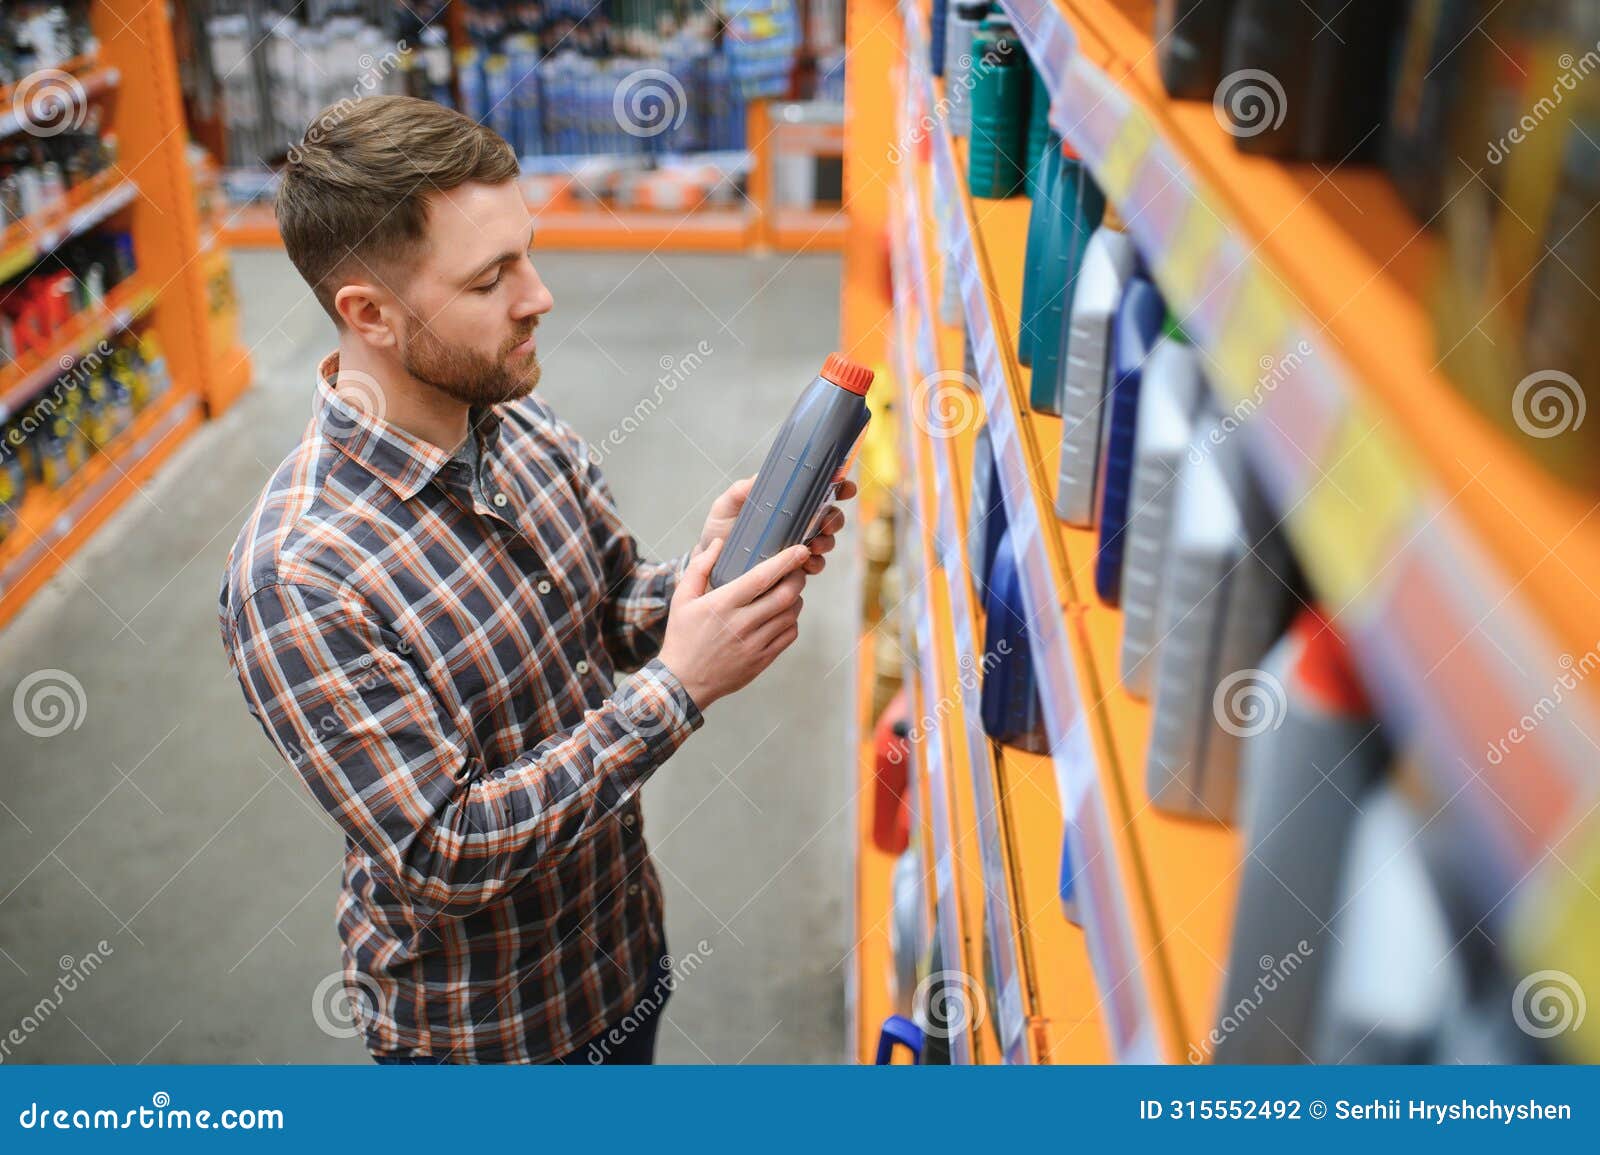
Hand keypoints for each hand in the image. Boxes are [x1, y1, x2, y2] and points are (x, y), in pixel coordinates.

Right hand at [658, 539, 810, 710]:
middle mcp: (741, 623)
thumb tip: (718, 543)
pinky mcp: (762, 659)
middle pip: (785, 595)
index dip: (786, 561)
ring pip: (790, 615)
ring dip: (795, 599)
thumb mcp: (682, 599)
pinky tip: (782, 615)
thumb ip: (699, 567)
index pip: (762, 577)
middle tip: (797, 570)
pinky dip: (791, 621)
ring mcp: (754, 644)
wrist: (684, 681)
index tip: (800, 550)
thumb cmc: (683, 637)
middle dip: (798, 577)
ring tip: (788, 592)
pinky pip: (789, 635)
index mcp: (722, 604)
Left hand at [691, 477, 856, 574]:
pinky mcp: (794, 567)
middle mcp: (797, 522)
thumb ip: (740, 491)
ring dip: (826, 542)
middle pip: (830, 516)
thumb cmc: (719, 530)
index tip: (845, 486)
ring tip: (812, 545)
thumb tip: (758, 477)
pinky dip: (815, 563)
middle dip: (835, 519)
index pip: (818, 490)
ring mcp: (798, 545)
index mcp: (786, 502)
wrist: (712, 565)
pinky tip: (806, 564)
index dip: (837, 486)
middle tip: (825, 523)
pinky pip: (815, 565)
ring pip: (827, 541)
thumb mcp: (725, 507)